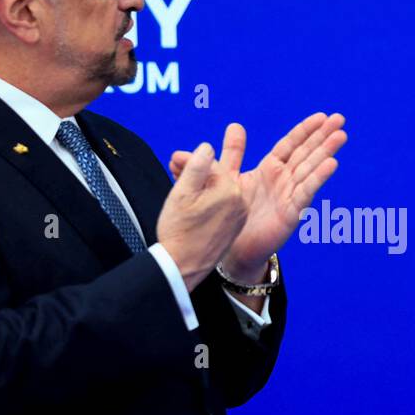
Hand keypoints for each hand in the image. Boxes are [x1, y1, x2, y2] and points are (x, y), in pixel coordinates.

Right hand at [155, 124, 248, 290]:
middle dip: (196, 168)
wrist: (183, 267)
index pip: (210, 163)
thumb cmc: (180, 232)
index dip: (189, 159)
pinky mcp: (233, 227)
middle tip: (175, 165)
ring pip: (219, 189)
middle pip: (217, 175)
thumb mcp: (182, 192)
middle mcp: (240, 202)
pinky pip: (222, 204)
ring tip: (180, 181)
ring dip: (201, 183)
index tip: (174, 160)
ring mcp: (238, 216)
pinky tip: (193, 199)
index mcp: (229, 191)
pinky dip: (208, 198)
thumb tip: (207, 147)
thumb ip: (196, 165)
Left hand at [169, 113, 346, 279]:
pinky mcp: (290, 213)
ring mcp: (289, 196)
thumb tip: (176, 153)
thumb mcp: (211, 187)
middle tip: (340, 118)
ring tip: (341, 136)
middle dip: (322, 136)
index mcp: (268, 171)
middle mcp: (282, 181)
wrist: (231, 251)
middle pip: (306, 153)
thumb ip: (198, 169)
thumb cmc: (226, 218)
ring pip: (310, 169)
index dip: (304, 130)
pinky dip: (318, 177)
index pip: (289, 145)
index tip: (320, 116)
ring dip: (326, 151)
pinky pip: (306, 192)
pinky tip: (331, 163)